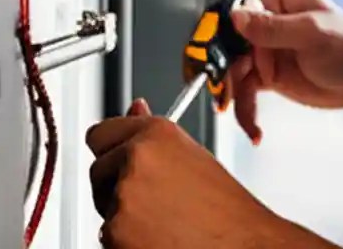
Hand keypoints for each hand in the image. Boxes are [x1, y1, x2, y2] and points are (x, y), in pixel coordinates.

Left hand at [88, 99, 287, 247]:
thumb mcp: (192, 158)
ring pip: (104, 206)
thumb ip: (154, 136)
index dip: (112, 151)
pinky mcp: (116, 232)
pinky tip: (158, 239)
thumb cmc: (226, 210)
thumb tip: (135, 108)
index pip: (101, 133)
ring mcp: (124, 195)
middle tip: (154, 202)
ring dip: (123, 216)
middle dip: (116, 186)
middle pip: (98, 171)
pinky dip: (125, 242)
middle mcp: (137, 157)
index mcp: (157, 133)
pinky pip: (107, 236)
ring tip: (163, 222)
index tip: (117, 161)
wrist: (243, 245)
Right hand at [223, 0, 342, 144]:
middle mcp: (262, 17)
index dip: (216, 31)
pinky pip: (243, 91)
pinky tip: (255, 130)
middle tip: (226, 95)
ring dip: (234, 97)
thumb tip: (235, 18)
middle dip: (222, 71)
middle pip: (222, 41)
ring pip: (230, 70)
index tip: (213, 57)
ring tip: (248, 120)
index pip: (229, 6)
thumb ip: (272, 27)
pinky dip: (244, 111)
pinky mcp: (265, 74)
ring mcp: (261, 47)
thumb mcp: (310, 34)